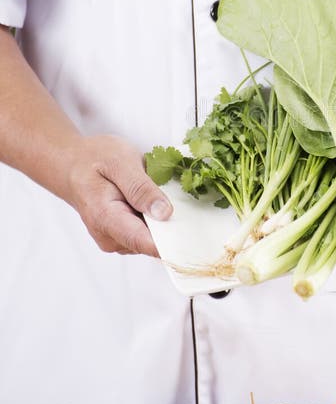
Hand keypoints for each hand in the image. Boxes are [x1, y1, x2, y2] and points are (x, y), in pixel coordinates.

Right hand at [63, 135, 172, 255]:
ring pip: (152, 239)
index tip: (195, 237)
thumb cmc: (94, 159)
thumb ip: (141, 188)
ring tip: (156, 193)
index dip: (173, 244)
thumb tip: (164, 213)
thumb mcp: (120, 162)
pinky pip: (147, 234)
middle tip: (175, 197)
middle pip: (152, 243)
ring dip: (163, 221)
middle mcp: (110, 238)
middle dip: (171, 225)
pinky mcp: (123, 238)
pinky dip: (156, 220)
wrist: (73, 165)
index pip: (145, 243)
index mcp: (107, 218)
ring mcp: (116, 240)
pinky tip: (151, 201)